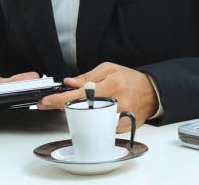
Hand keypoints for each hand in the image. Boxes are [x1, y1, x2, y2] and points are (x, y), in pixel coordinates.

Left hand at [38, 62, 157, 129]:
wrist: (151, 93)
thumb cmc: (129, 79)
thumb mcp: (108, 69)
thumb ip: (87, 77)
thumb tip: (69, 82)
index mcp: (113, 85)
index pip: (81, 94)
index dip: (61, 99)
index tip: (47, 101)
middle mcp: (118, 103)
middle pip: (84, 111)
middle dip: (67, 107)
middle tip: (57, 102)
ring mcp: (121, 119)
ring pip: (91, 122)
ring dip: (80, 115)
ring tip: (80, 105)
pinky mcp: (122, 129)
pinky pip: (101, 128)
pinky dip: (93, 120)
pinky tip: (94, 112)